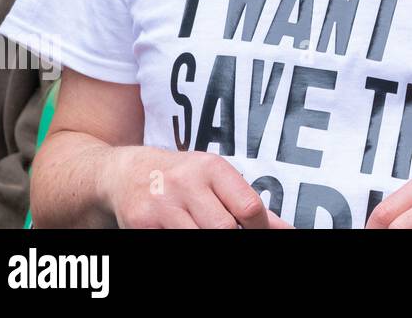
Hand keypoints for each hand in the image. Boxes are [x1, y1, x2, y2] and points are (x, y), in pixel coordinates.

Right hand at [104, 146, 291, 228]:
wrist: (126, 173)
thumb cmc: (182, 177)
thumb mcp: (215, 179)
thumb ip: (247, 203)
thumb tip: (284, 229)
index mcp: (212, 168)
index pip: (249, 206)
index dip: (260, 228)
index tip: (258, 232)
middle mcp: (187, 183)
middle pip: (224, 228)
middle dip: (235, 238)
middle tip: (236, 236)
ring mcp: (162, 205)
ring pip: (198, 238)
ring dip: (208, 241)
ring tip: (208, 232)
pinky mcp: (142, 224)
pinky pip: (173, 242)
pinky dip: (186, 243)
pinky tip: (187, 234)